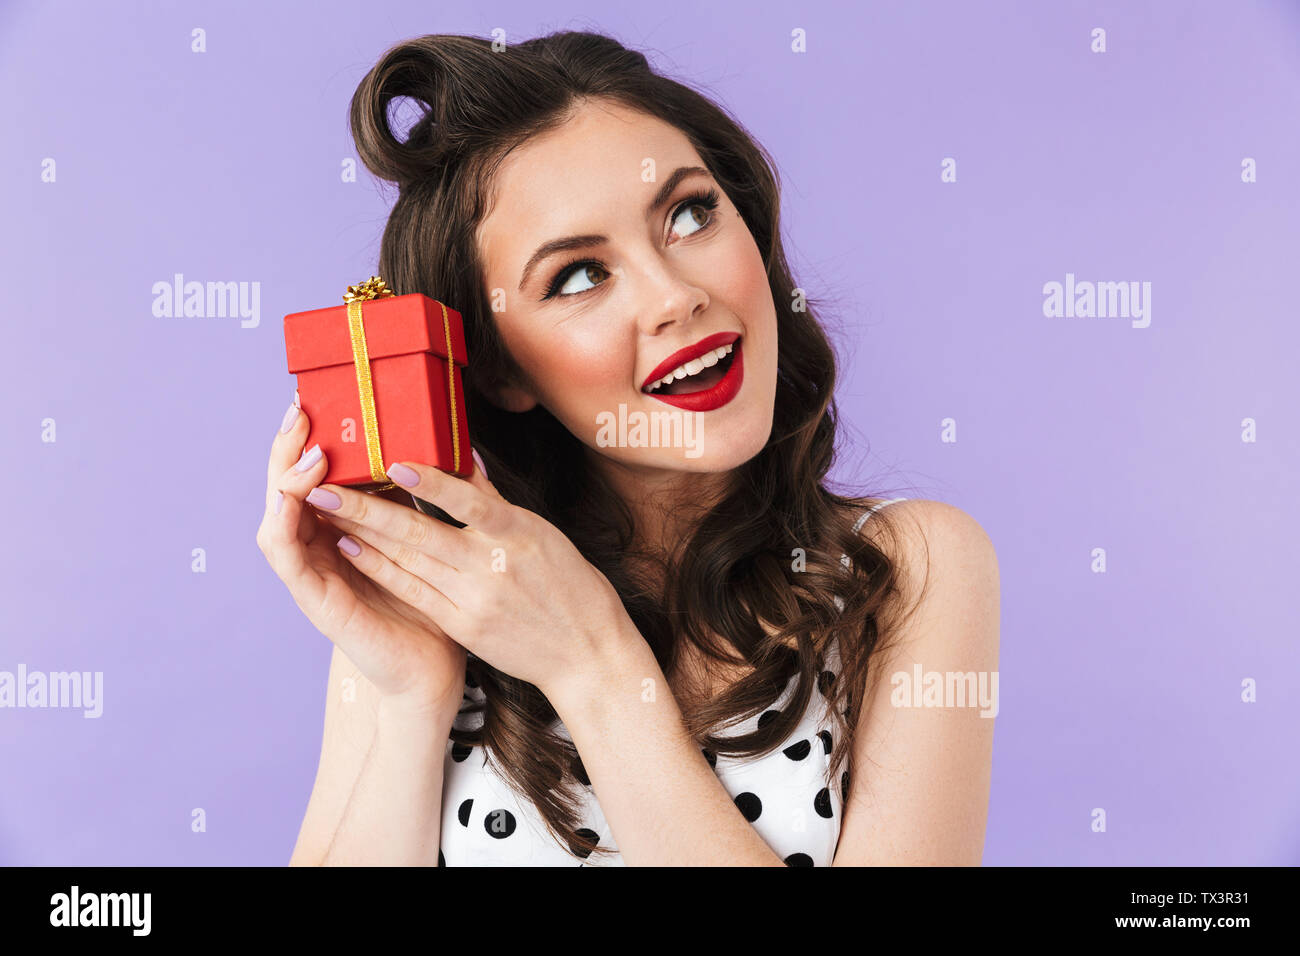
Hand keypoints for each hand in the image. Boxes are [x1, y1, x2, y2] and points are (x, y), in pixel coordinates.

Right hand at [256, 392, 466, 715]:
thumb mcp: (427, 537)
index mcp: (342, 529)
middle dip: (288, 446)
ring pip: (278, 515)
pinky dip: (286, 524)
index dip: (309, 437)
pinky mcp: (313, 599)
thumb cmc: (434, 603)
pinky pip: (286, 556)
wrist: (435, 669)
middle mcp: (319, 547)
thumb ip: (416, 497)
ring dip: (286, 479)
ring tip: (308, 451)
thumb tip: (434, 441)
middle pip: (286, 487)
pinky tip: (295, 499)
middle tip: (299, 409)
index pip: (314, 474)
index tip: (314, 397)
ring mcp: (311, 573)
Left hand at [304, 453, 634, 699]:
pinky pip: (413, 592)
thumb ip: (496, 503)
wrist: (587, 653)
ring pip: (409, 560)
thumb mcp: (542, 534)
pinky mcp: (463, 626)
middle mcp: (492, 564)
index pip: (466, 500)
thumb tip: (464, 462)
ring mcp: (474, 598)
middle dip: (367, 508)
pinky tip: (352, 550)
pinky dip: (380, 569)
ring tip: (325, 511)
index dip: (426, 481)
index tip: (388, 461)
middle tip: (323, 486)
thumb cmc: (569, 586)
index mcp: (518, 533)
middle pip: (421, 531)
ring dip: (363, 534)